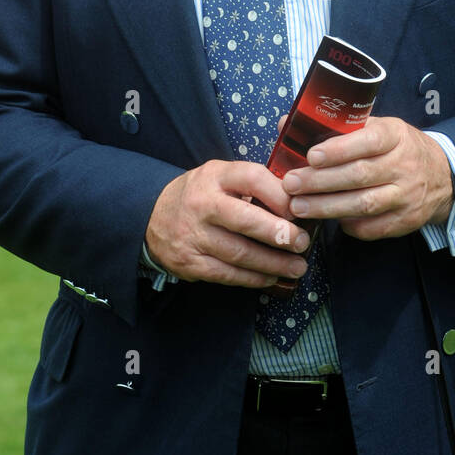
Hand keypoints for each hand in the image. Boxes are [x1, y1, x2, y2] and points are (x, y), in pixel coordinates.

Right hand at [145, 159, 311, 287]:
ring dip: (273, 263)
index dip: (279, 194)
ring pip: (240, 253)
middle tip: (302, 242)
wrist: (152, 217)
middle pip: (246, 220)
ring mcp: (194, 235)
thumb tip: (296, 202)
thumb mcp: (220, 176)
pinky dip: (253, 278)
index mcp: (215, 176)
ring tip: (296, 267)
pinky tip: (271, 278)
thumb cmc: (200, 195)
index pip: (252, 178)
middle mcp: (202, 204)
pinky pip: (227, 275)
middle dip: (280, 234)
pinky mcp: (190, 263)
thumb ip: (251, 185)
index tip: (298, 209)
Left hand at [280, 116, 454, 239]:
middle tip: (291, 184)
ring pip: (364, 204)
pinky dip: (348, 225)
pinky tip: (328, 220)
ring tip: (298, 206)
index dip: (339, 149)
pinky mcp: (406, 220)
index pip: (369, 141)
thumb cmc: (397, 148)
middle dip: (321, 182)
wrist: (442, 176)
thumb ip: (337, 127)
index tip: (311, 156)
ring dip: (327, 207)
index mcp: (395, 136)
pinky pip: (373, 227)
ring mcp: (407, 195)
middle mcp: (404, 165)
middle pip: (360, 175)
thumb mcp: (377, 128)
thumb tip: (287, 124)